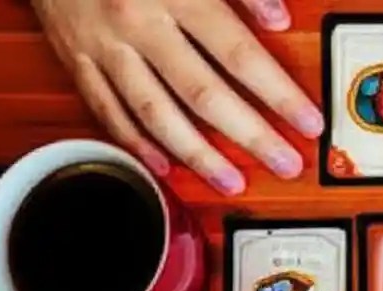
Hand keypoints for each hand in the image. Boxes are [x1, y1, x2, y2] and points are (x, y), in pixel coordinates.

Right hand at [31, 0, 323, 194]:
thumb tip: (279, 16)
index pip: (240, 55)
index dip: (278, 93)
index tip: (308, 122)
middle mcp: (138, 24)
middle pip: (204, 95)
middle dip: (250, 135)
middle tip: (284, 162)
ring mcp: (103, 46)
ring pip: (156, 114)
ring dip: (198, 154)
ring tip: (232, 181)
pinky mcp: (75, 57)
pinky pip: (108, 110)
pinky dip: (137, 143)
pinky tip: (165, 167)